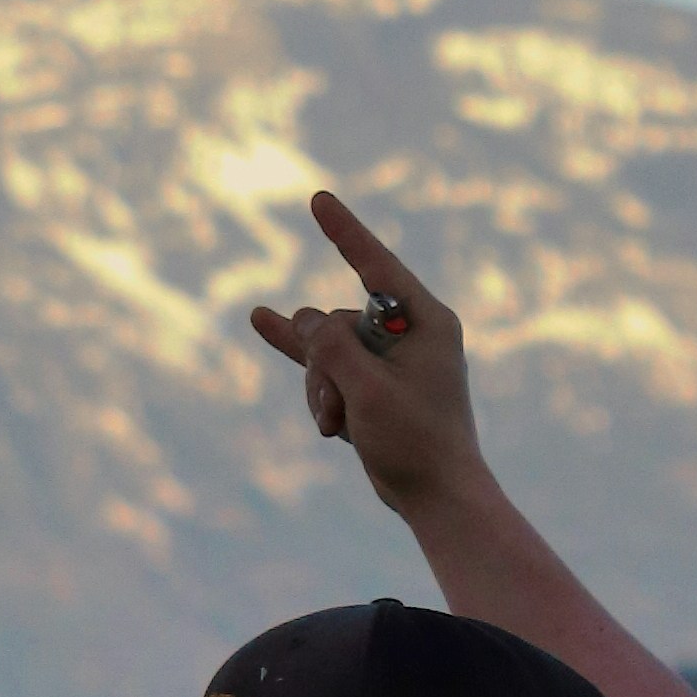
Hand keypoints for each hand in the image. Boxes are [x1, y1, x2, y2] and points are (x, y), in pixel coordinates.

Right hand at [249, 190, 491, 524]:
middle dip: (323, 364)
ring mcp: (387, 360)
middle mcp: (409, 334)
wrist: (436, 498)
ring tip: (336, 425)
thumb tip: (304, 316)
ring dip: (321, 390)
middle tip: (340, 406)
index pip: (377, 266)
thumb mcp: (367, 390)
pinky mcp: (370, 385)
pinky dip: (306, 367)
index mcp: (426, 323)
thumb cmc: (416, 442)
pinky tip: (260, 320)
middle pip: (338, 322)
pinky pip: (327, 365)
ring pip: (327, 352)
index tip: (318, 199)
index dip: (345, 232)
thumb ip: (331, 347)